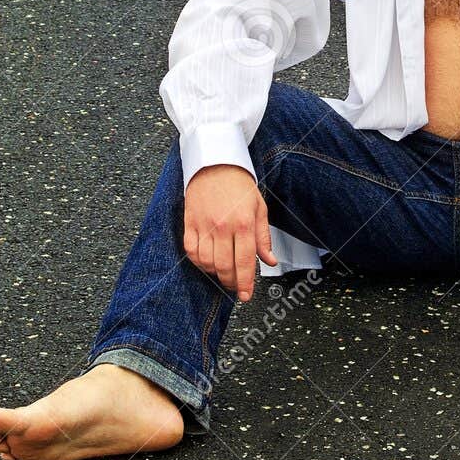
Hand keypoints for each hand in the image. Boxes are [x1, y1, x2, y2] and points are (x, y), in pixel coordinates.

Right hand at [183, 164, 276, 301]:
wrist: (215, 164)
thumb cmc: (239, 186)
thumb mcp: (259, 209)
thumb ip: (263, 238)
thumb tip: (270, 260)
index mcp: (244, 223)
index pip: (245, 261)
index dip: (246, 283)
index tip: (246, 295)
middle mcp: (223, 226)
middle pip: (225, 266)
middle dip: (231, 282)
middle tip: (236, 287)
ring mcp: (204, 225)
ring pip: (207, 262)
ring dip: (216, 273)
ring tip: (224, 272)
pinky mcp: (190, 222)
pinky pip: (191, 251)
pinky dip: (199, 262)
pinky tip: (208, 262)